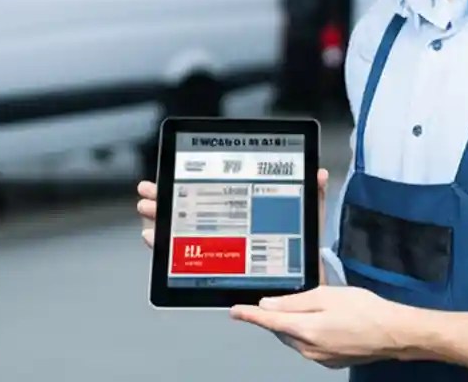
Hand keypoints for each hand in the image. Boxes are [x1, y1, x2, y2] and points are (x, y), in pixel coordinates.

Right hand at [137, 168, 330, 278]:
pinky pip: (184, 256)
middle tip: (150, 191)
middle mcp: (228, 229)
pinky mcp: (215, 269)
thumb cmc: (301, 259)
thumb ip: (312, 197)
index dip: (192, 181)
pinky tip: (155, 238)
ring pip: (182, 229)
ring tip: (149, 209)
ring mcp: (219, 248)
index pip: (214, 191)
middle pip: (190, 207)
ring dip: (161, 218)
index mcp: (245, 213)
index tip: (174, 172)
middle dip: (167, 197)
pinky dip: (165, 246)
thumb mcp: (305, 223)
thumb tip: (318, 173)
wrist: (301, 294)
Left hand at [229, 286, 404, 368]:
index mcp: (305, 329)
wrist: (393, 333)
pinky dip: (310, 333)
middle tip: (296, 300)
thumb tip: (269, 305)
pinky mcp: (330, 361)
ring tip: (320, 309)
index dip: (249, 314)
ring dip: (296, 324)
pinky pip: (310, 345)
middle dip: (280, 315)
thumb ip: (293, 302)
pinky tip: (329, 322)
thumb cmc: (365, 310)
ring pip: (295, 337)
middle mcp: (309, 348)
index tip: (235, 311)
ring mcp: (320, 357)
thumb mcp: (326, 295)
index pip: (268, 320)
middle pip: (281, 329)